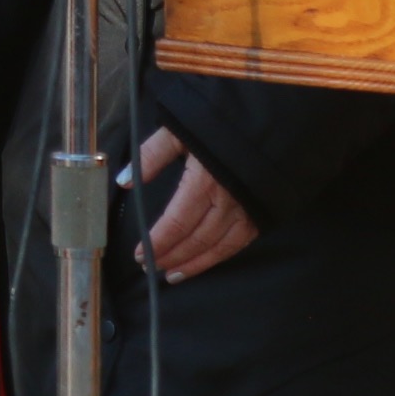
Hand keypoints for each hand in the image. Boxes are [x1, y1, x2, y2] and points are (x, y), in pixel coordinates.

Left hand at [136, 128, 258, 280]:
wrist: (269, 120)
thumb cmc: (218, 121)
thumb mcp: (180, 130)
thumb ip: (151, 155)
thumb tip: (124, 181)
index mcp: (202, 181)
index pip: (175, 223)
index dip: (157, 242)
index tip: (139, 255)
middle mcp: (226, 201)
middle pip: (195, 239)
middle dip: (171, 257)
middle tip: (151, 269)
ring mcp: (246, 211)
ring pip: (216, 247)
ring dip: (193, 264)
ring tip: (172, 275)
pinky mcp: (260, 215)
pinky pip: (238, 244)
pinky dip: (219, 257)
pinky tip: (204, 262)